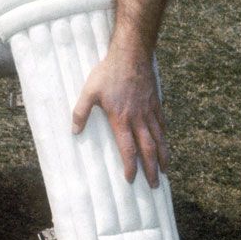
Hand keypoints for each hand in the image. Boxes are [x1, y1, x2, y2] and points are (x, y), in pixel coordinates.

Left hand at [71, 45, 168, 188]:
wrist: (131, 55)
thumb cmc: (108, 73)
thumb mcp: (89, 91)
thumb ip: (81, 112)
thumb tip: (74, 131)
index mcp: (121, 119)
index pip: (128, 149)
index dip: (130, 166)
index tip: (131, 179)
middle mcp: (138, 119)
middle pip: (148, 149)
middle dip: (151, 169)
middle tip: (154, 184)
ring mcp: (149, 111)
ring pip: (159, 138)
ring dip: (162, 156)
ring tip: (165, 170)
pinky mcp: (155, 102)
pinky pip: (162, 124)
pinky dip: (164, 136)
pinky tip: (165, 142)